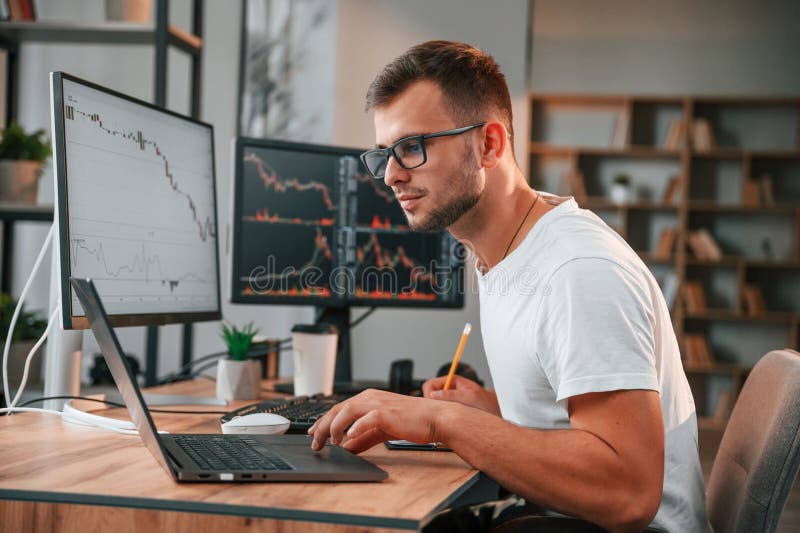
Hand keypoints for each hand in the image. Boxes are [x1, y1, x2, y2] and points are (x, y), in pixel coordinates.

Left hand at [307, 389, 457, 453]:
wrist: (433, 418)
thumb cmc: (411, 422)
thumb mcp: (381, 431)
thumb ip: (363, 439)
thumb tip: (347, 449)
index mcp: (368, 399)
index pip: (339, 409)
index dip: (324, 421)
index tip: (313, 433)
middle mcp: (370, 398)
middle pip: (338, 409)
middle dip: (323, 426)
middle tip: (314, 442)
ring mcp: (377, 403)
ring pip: (347, 411)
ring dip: (335, 427)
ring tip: (330, 442)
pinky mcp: (386, 412)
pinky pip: (366, 418)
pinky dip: (355, 427)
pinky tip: (348, 438)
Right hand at [422, 374, 500, 415]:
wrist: (496, 413)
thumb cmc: (487, 403)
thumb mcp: (468, 397)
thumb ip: (450, 395)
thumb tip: (432, 395)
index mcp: (450, 381)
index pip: (429, 386)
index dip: (429, 395)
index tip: (432, 404)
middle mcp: (448, 391)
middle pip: (429, 397)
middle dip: (434, 406)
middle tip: (442, 414)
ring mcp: (449, 402)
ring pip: (434, 408)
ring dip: (439, 414)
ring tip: (450, 419)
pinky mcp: (450, 412)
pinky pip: (440, 416)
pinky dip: (443, 420)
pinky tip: (451, 424)